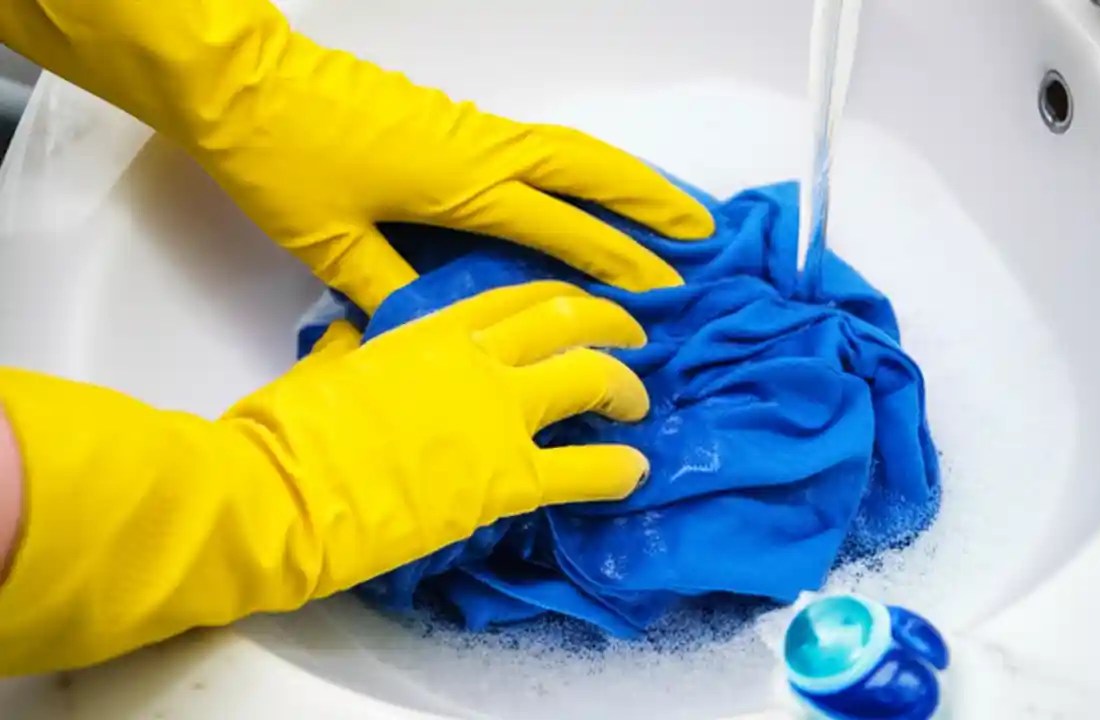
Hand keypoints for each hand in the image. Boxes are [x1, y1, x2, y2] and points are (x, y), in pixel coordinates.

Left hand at [0, 0, 714, 312]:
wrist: (240, 82)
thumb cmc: (282, 162)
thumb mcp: (331, 245)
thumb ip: (389, 291)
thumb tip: (429, 330)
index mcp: (460, 187)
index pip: (561, 228)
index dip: (618, 260)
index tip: (665, 288)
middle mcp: (480, 151)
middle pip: (588, 170)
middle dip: (651, 202)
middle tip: (704, 231)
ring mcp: (470, 129)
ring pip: (569, 148)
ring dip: (625, 175)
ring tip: (670, 203)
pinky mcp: (452, 120)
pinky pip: (539, 141)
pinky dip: (582, 163)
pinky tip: (585, 186)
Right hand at [0, 281, 650, 673]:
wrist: (273, 491)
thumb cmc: (284, 431)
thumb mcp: (322, 368)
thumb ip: (351, 347)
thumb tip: (351, 334)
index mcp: (430, 327)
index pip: (515, 296)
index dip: (558, 297)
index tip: (579, 305)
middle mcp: (476, 358)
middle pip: (568, 320)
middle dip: (611, 324)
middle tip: (634, 340)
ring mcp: (497, 414)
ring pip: (590, 378)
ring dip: (624, 387)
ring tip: (638, 405)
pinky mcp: (506, 478)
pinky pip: (586, 468)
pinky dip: (618, 469)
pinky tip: (635, 473)